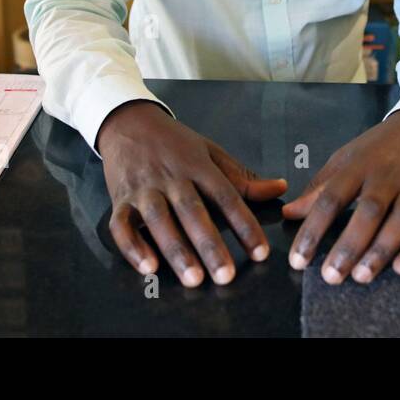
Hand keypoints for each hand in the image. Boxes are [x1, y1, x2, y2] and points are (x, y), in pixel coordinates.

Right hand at [97, 100, 287, 286]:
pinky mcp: (120, 199)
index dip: (244, 224)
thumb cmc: (174, 142)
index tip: (260, 253)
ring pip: (159, 220)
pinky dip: (133, 247)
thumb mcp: (210, 152)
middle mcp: (172, 177)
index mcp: (198, 165)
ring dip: (175, 250)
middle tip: (226, 275)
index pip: (226, 196)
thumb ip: (242, 177)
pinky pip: (121, 225)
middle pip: (192, 211)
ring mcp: (144, 188)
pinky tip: (148, 268)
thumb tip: (280, 188)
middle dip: (209, 245)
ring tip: (193, 278)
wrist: (128, 122)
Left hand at [281, 107, 399, 284]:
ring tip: (362, 276)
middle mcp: (388, 178)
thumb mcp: (345, 159)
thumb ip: (319, 188)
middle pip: (369, 211)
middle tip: (331, 276)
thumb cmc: (379, 148)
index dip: (312, 230)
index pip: (331, 198)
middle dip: (349, 246)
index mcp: (358, 167)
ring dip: (382, 250)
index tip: (297, 260)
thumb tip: (289, 214)